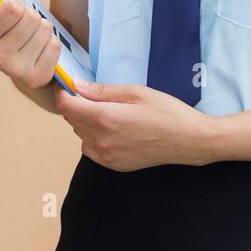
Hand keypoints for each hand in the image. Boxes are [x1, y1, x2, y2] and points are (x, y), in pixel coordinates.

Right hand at [0, 0, 62, 90]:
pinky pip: (54, 46)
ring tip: (31, 36)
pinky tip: (40, 49)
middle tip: (24, 24)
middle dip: (31, 15)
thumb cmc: (5, 30)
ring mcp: (16, 71)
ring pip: (45, 29)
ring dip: (42, 28)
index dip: (17, 3)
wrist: (18, 63)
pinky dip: (51, 43)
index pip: (13, 8)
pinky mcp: (36, 78)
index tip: (13, 10)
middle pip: (31, 18)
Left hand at [55, 78, 215, 171]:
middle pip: (71, 120)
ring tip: (108, 112)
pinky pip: (90, 148)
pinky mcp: (113, 165)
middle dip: (76, 105)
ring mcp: (106, 156)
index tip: (67, 85)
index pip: (66, 106)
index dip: (62, 93)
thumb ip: (102, 91)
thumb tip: (76, 86)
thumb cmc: (166, 111)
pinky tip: (112, 129)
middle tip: (92, 94)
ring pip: (80, 134)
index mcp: (105, 118)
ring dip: (85, 121)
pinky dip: (93, 137)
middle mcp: (100, 140)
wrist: (188, 140)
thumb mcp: (135, 92)